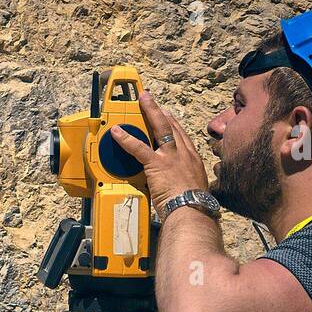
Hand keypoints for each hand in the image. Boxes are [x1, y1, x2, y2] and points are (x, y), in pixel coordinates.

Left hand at [109, 88, 209, 215]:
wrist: (193, 211)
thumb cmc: (194, 207)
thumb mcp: (193, 191)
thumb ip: (183, 184)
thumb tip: (178, 188)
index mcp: (193, 161)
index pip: (182, 137)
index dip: (174, 124)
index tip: (169, 115)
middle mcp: (184, 154)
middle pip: (171, 127)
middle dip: (160, 112)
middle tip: (151, 99)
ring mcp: (171, 157)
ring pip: (160, 128)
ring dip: (150, 111)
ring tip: (142, 100)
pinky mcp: (157, 164)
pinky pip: (139, 148)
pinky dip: (126, 138)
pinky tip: (117, 131)